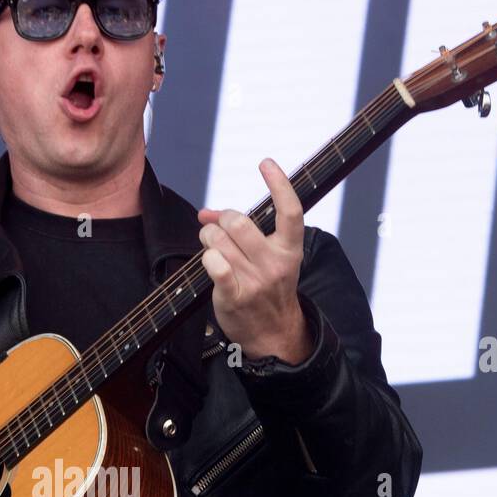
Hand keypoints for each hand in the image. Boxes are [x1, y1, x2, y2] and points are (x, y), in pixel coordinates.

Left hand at [197, 157, 311, 363]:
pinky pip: (214, 264)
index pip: (290, 210)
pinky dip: (206, 257)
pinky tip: (209, 260)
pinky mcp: (235, 295)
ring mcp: (256, 281)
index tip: (265, 163)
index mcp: (290, 249)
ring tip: (211, 245)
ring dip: (208, 237)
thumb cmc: (268, 288)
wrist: (272, 333)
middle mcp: (275, 263)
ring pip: (219, 240)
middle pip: (238, 222)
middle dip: (220, 219)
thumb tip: (206, 213)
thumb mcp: (272, 257)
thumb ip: (246, 231)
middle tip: (216, 227)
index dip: (279, 183)